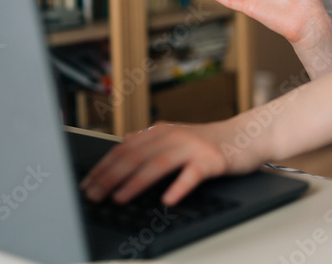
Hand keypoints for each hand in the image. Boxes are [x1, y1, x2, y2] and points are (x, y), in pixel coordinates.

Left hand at [80, 120, 260, 205]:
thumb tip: (122, 146)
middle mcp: (172, 136)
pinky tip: (168, 200)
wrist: (245, 135)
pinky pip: (193, 175)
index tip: (86, 184)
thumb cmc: (208, 142)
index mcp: (160, 131)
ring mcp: (192, 147)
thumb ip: (149, 142)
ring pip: (158, 164)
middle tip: (94, 194)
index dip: (103, 167)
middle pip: (136, 156)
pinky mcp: (211, 160)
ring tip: (119, 198)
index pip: (124, 149)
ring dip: (136, 182)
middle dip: (111, 176)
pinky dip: (179, 187)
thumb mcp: (174, 138)